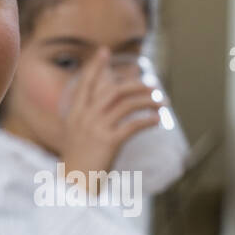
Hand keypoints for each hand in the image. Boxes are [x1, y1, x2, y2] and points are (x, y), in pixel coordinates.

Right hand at [60, 51, 162, 185]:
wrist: (73, 184)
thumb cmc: (78, 161)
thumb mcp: (76, 135)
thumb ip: (88, 118)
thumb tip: (107, 106)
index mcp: (75, 114)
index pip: (86, 83)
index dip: (95, 66)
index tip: (104, 51)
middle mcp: (85, 117)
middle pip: (114, 90)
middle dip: (136, 85)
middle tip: (153, 86)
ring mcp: (96, 129)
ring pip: (126, 105)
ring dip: (148, 101)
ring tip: (161, 103)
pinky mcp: (109, 142)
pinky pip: (133, 125)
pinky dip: (147, 120)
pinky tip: (157, 120)